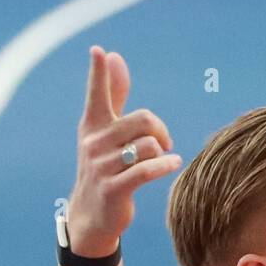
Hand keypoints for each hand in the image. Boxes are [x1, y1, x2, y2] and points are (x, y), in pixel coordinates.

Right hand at [65, 46, 180, 256]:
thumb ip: (114, 95)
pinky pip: (146, 169)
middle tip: (164, 143)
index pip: (97, 94)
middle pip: (143, 120)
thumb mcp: (105, 131)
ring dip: (162, 152)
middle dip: (161, 130)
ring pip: (148, 145)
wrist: (92, 215)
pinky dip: (164, 165)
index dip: (98, 73)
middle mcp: (94, 143)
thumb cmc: (105, 167)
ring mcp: (102, 166)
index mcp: (93, 125)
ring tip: (163, 158)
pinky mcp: (113, 188)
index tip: (98, 50)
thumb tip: (113, 55)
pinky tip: (173, 163)